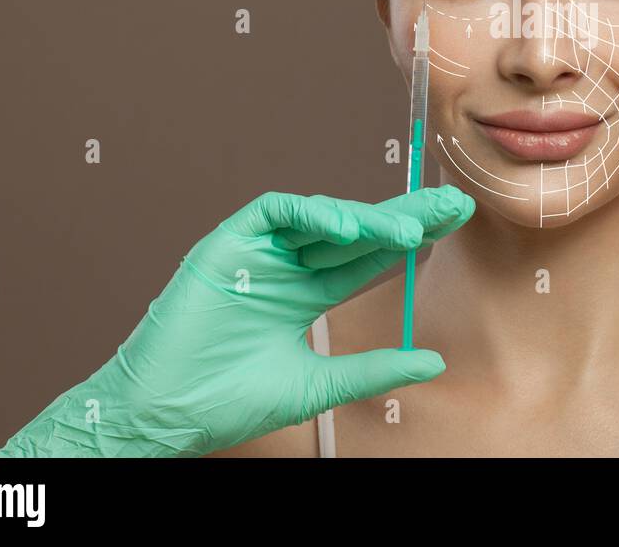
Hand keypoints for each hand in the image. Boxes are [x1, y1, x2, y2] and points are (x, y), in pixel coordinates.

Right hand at [0, 185, 474, 456]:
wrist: (164, 414)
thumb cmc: (228, 402)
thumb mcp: (319, 384)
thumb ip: (374, 368)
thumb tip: (434, 361)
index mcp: (304, 294)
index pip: (367, 257)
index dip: (408, 238)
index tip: (453, 221)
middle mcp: (285, 267)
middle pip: (354, 231)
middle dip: (402, 214)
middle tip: (450, 203)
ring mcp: (256, 253)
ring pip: (320, 218)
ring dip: (367, 219)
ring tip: (410, 228)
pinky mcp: (226, 245)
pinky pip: (273, 212)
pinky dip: (311, 214)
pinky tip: (347, 227)